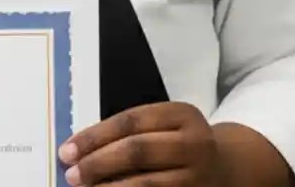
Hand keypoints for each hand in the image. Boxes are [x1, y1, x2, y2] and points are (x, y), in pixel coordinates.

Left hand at [58, 102, 224, 186]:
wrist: (227, 169)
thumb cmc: (179, 143)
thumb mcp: (164, 126)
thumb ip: (129, 132)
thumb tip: (78, 150)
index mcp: (182, 114)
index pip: (130, 122)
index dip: (95, 136)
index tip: (67, 150)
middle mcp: (195, 143)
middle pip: (138, 151)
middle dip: (98, 163)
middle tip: (72, 174)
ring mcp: (199, 175)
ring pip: (147, 183)